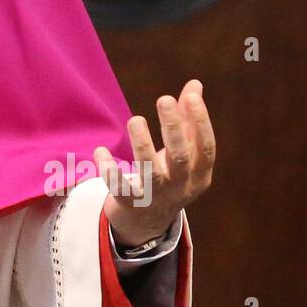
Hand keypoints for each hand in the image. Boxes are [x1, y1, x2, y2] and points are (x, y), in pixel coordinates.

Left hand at [94, 79, 215, 247]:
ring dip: (142, 144)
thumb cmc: (168, 175)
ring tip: (135, 120)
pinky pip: (119, 188)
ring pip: (151, 173)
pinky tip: (100, 150)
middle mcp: (180, 188)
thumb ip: (187, 120)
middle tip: (164, 99)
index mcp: (199, 174)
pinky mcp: (130, 204)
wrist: (146, 222)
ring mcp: (156, 197)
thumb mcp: (183, 152)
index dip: (201, 123)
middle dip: (173, 128)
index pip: (206, 148)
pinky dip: (110, 169)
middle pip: (180, 158)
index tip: (191, 97)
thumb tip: (195, 84)